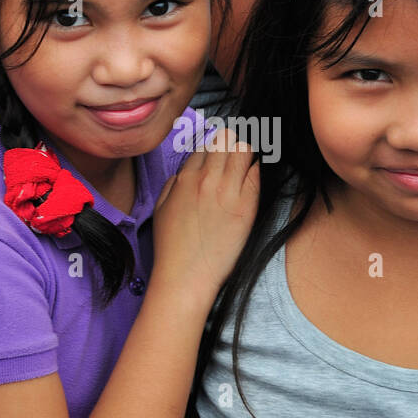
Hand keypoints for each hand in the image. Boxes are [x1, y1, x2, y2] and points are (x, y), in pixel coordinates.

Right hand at [151, 132, 258, 297]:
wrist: (187, 276)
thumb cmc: (172, 247)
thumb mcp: (161, 208)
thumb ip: (173, 183)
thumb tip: (186, 172)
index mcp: (186, 178)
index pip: (206, 145)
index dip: (214, 147)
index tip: (220, 153)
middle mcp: (207, 179)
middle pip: (227, 141)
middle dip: (232, 144)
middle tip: (235, 155)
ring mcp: (228, 192)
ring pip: (244, 150)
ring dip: (246, 153)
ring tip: (245, 164)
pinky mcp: (246, 207)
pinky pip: (256, 174)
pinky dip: (255, 170)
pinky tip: (252, 177)